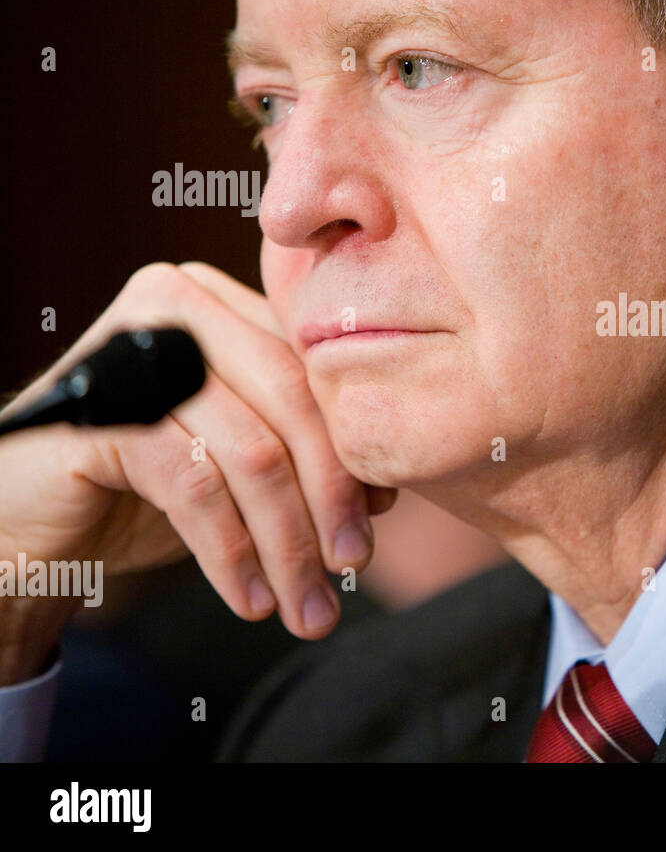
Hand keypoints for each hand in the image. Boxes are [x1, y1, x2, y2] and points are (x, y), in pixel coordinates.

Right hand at [0, 262, 396, 683]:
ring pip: (252, 454)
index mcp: (229, 304)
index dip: (353, 451)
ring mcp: (135, 346)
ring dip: (287, 543)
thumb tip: (385, 492)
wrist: (30, 517)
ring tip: (306, 606)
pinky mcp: (99, 406)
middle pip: (293, 408)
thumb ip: (307, 456)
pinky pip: (195, 486)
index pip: (316, 376)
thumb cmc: (145, 484)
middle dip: (331, 499)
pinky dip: (232, 553)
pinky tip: (251, 597)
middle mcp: (183, 305)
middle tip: (352, 567)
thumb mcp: (239, 463)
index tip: (378, 520)